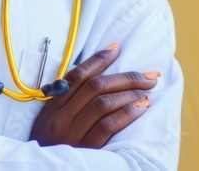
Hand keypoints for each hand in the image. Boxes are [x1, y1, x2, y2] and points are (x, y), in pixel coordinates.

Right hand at [28, 42, 158, 148]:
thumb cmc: (50, 147)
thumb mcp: (50, 122)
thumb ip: (66, 103)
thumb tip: (95, 79)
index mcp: (52, 107)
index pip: (76, 76)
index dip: (98, 60)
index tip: (117, 49)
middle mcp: (60, 117)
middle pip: (95, 87)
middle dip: (125, 77)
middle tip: (148, 75)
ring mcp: (71, 134)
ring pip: (102, 104)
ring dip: (129, 94)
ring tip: (147, 91)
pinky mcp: (85, 150)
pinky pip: (107, 126)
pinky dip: (126, 114)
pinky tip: (140, 108)